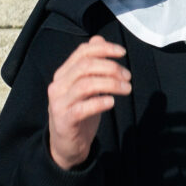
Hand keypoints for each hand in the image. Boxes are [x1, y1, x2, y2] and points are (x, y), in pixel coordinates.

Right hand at [46, 36, 129, 169]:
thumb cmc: (79, 112)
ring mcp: (59, 103)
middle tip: (128, 77)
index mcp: (63, 74)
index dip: (103, 49)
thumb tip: (98, 39)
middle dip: (111, 68)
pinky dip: (99, 103)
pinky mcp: (65, 120)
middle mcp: (58, 85)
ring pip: (85, 85)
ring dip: (111, 84)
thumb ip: (91, 65)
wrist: (66, 145)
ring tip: (127, 89)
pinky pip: (82, 108)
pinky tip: (112, 102)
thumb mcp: (86, 87)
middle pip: (85, 67)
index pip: (82, 52)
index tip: (123, 53)